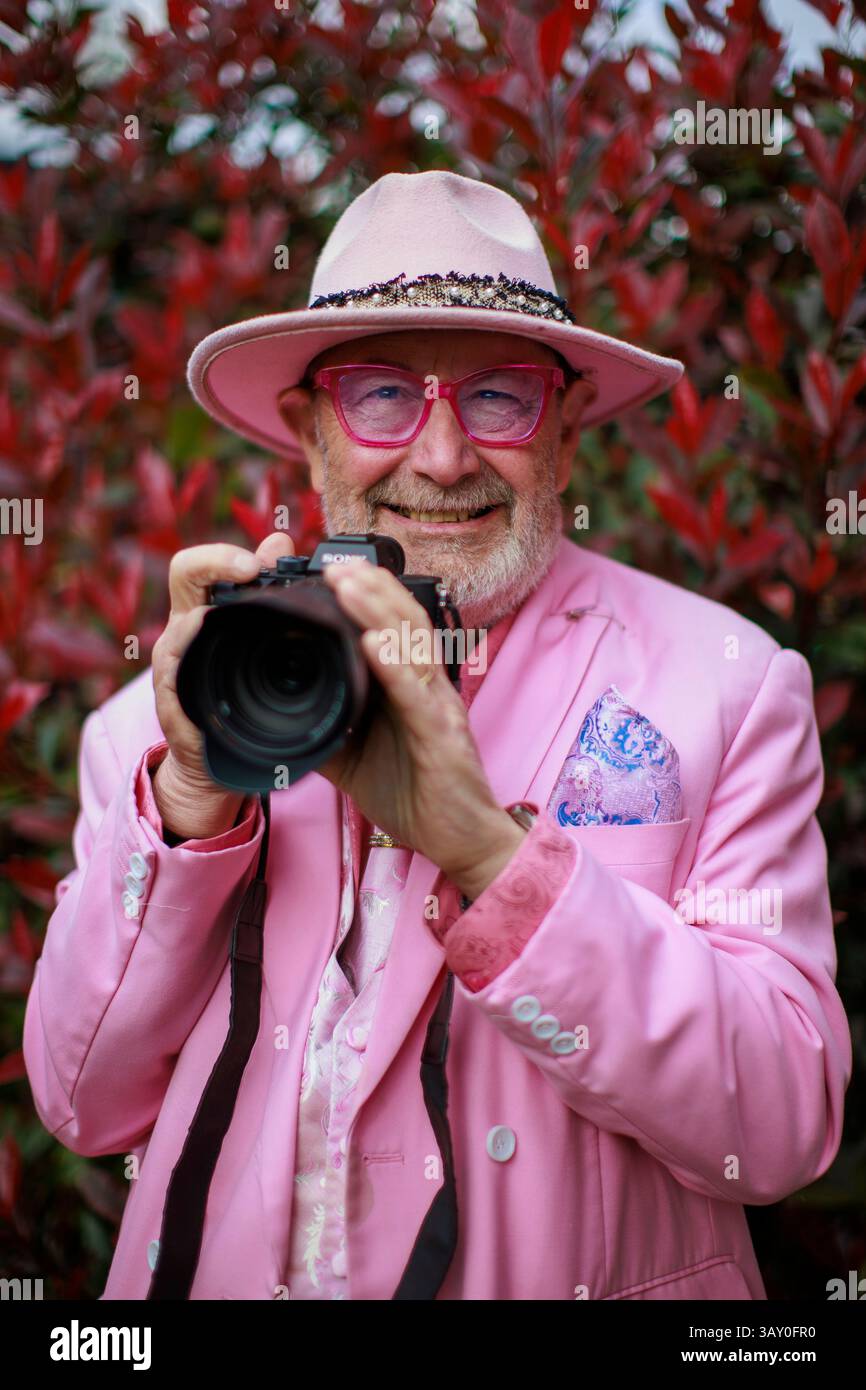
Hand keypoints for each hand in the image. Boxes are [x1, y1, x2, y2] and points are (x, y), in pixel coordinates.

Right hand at [151, 531, 294, 838]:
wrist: (220, 760)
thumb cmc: (239, 695)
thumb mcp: (252, 637)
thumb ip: (262, 590)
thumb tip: (280, 539)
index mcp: (200, 613)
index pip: (195, 565)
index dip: (220, 554)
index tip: (255, 560)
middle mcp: (181, 636)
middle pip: (182, 579)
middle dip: (214, 566)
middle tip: (251, 569)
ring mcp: (173, 672)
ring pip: (178, 633)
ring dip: (202, 620)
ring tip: (229, 612)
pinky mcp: (175, 710)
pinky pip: (175, 687)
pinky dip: (190, 676)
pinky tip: (211, 669)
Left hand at [318, 560, 525, 900]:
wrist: (459, 840)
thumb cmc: (414, 793)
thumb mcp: (352, 756)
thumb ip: (324, 724)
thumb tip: (278, 706)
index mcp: (405, 684)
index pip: (385, 625)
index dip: (361, 592)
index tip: (323, 568)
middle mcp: (424, 684)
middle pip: (400, 619)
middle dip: (367, 585)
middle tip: (330, 559)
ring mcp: (437, 704)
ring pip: (410, 643)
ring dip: (377, 609)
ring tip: (347, 581)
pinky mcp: (442, 733)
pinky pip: (417, 692)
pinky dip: (394, 663)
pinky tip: (374, 643)